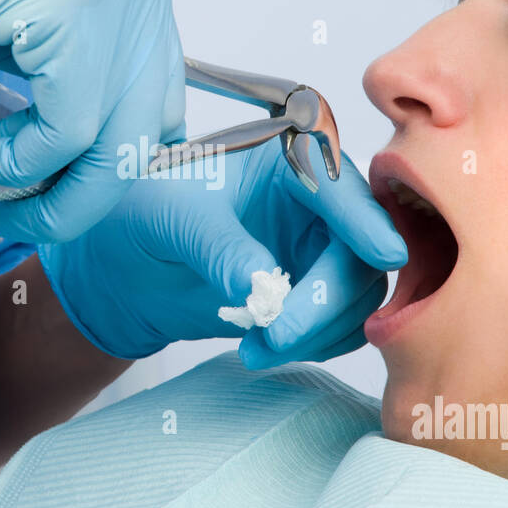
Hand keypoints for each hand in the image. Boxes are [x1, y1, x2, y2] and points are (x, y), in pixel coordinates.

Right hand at [0, 0, 184, 242]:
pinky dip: (2, 165)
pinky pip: (62, 133)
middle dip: (76, 195)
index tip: (48, 191)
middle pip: (146, 130)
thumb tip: (81, 166)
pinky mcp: (80, 12)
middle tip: (13, 217)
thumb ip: (71, 78)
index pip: (158, 97)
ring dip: (31, 191)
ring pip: (109, 146)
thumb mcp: (27, 25)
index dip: (105, 160)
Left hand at [37, 138, 407, 367]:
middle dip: (325, 300)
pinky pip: (339, 326)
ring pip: (357, 295)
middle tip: (279, 333)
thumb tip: (264, 288)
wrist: (122, 266)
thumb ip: (220, 248)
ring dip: (316, 332)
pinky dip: (311, 346)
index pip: (338, 186)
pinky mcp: (312, 293)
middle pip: (359, 251)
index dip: (366, 220)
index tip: (385, 255)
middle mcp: (315, 201)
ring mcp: (318, 249)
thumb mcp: (174, 220)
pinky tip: (261, 349)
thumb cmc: (143, 216)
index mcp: (288, 158)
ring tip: (256, 348)